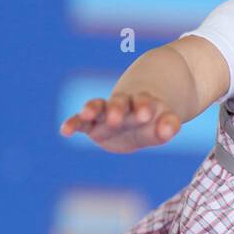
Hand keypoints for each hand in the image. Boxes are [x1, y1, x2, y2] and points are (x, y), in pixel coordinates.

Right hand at [59, 92, 181, 153]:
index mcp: (144, 103)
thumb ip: (168, 126)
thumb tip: (168, 131)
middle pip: (119, 103)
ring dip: (91, 109)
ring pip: (98, 107)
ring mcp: (106, 113)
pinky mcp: (93, 124)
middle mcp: (123, 105)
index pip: (144, 102)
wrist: (141, 109)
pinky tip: (65, 131)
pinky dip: (73, 124)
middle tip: (116, 118)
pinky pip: (81, 122)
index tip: (145, 114)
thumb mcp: (165, 121)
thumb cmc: (155, 118)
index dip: (144, 106)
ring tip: (86, 113)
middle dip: (116, 109)